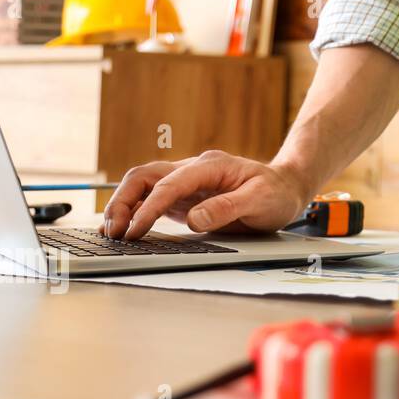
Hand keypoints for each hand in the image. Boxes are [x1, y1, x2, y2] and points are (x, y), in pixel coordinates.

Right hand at [102, 150, 313, 240]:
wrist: (286, 188)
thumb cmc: (276, 192)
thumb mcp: (260, 200)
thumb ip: (227, 208)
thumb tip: (194, 220)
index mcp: (210, 166)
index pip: (170, 184)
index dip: (150, 207)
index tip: (136, 230)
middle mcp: (193, 170)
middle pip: (145, 176)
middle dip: (124, 201)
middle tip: (114, 231)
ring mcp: (187, 183)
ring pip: (143, 185)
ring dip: (124, 205)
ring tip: (112, 232)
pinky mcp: (185, 197)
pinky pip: (152, 199)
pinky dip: (135, 211)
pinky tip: (124, 228)